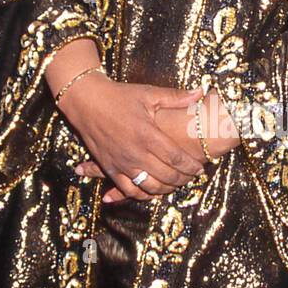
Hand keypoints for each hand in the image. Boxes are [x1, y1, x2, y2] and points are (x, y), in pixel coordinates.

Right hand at [75, 87, 239, 202]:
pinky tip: (152, 192)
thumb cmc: (119, 96)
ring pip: (149, 186)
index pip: (176, 157)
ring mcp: (121, 162)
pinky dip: (142, 195)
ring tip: (175, 185)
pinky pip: (128, 189)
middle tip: (192, 178)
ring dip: (165, 189)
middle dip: (183, 179)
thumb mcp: (148, 94)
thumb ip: (176, 97)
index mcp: (147, 134)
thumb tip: (200, 92)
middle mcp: (135, 152)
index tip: (200, 168)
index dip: (191, 166)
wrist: (86, 101)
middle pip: (166, 175)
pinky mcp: (109, 168)